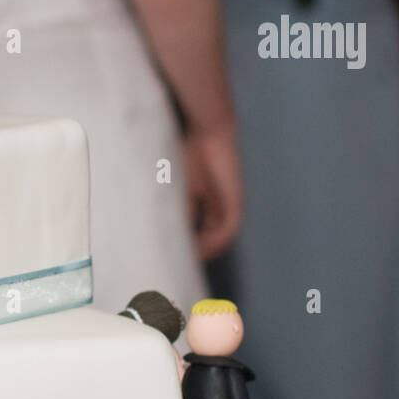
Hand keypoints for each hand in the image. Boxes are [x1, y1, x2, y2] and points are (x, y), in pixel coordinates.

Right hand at [183, 124, 242, 261]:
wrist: (209, 132)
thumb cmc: (191, 153)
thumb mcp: (178, 187)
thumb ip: (177, 209)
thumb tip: (163, 234)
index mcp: (207, 204)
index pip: (200, 233)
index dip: (188, 247)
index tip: (172, 257)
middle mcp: (220, 209)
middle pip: (211, 240)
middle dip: (197, 254)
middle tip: (179, 266)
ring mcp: (229, 207)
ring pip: (220, 239)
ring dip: (206, 251)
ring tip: (188, 261)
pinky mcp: (236, 203)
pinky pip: (228, 229)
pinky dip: (215, 241)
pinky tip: (201, 247)